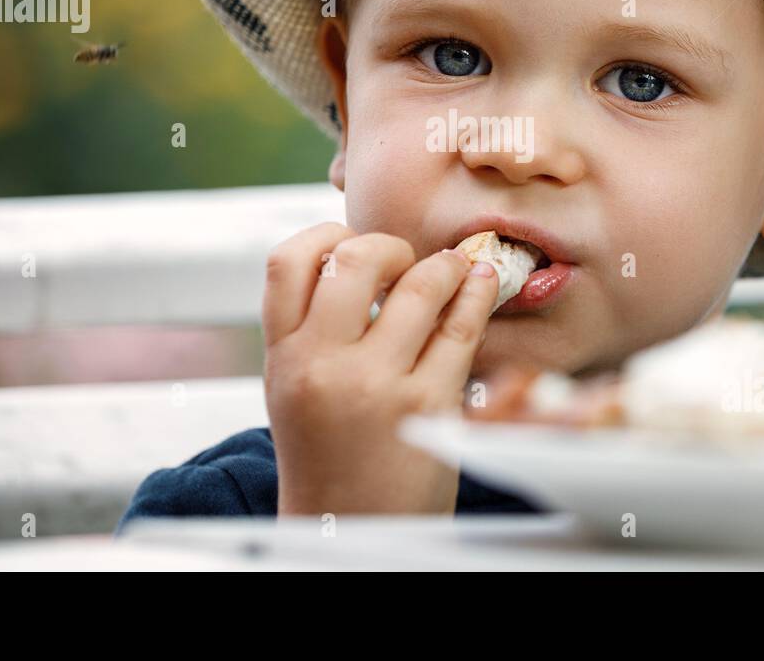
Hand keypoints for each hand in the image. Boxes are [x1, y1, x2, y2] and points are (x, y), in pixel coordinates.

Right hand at [262, 223, 497, 515]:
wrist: (350, 528)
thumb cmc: (327, 455)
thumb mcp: (292, 388)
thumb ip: (311, 328)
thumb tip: (355, 255)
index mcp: (283, 357)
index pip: (287, 261)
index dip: (325, 235)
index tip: (350, 241)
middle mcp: (322, 366)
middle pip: (356, 257)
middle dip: (389, 244)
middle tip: (405, 259)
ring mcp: (376, 384)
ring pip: (420, 286)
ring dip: (445, 266)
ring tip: (453, 268)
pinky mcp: (427, 403)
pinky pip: (461, 328)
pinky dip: (476, 295)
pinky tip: (479, 286)